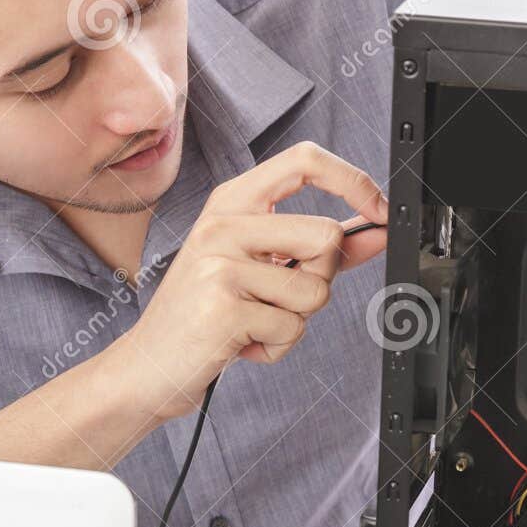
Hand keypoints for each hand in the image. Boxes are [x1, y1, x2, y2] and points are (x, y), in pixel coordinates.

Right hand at [117, 142, 388, 420]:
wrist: (149, 365)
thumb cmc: (203, 315)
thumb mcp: (258, 270)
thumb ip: (315, 250)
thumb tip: (375, 233)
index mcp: (231, 203)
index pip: (305, 161)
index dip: (352, 181)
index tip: (377, 210)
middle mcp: (223, 225)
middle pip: (327, 237)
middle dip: (321, 280)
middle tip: (279, 299)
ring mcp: (221, 264)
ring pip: (316, 290)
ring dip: (295, 321)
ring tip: (253, 322)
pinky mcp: (225, 307)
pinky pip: (291, 329)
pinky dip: (275, 346)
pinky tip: (240, 342)